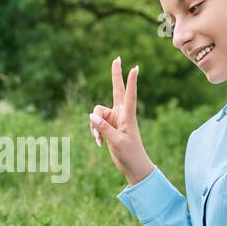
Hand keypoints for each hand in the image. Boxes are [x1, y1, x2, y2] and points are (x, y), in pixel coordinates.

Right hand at [89, 56, 153, 185]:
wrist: (133, 167)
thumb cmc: (130, 154)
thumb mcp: (116, 141)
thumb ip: (103, 128)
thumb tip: (91, 115)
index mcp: (128, 116)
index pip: (130, 95)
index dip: (131, 81)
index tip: (135, 68)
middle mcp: (121, 114)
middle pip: (116, 90)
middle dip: (115, 75)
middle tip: (117, 58)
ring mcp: (114, 119)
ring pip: (97, 113)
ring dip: (95, 126)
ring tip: (99, 140)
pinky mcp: (108, 126)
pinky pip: (95, 123)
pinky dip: (95, 132)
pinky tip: (99, 143)